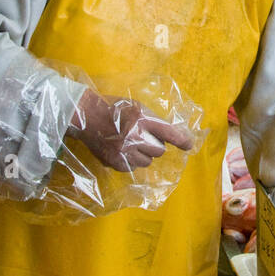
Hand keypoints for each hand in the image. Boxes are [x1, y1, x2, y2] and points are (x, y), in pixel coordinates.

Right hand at [69, 89, 193, 171]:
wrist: (86, 116)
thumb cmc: (114, 109)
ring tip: (130, 144)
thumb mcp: (136, 108)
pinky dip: (130, 161)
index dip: (182, 141)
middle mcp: (135, 135)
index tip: (188, 145)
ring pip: (148, 161)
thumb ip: (152, 121)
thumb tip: (171, 136)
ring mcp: (125, 150)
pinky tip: (121, 150)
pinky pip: (133, 167)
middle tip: (142, 138)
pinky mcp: (116, 162)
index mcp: (142, 118)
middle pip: (159, 150)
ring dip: (143, 154)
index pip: (169, 133)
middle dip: (154, 146)